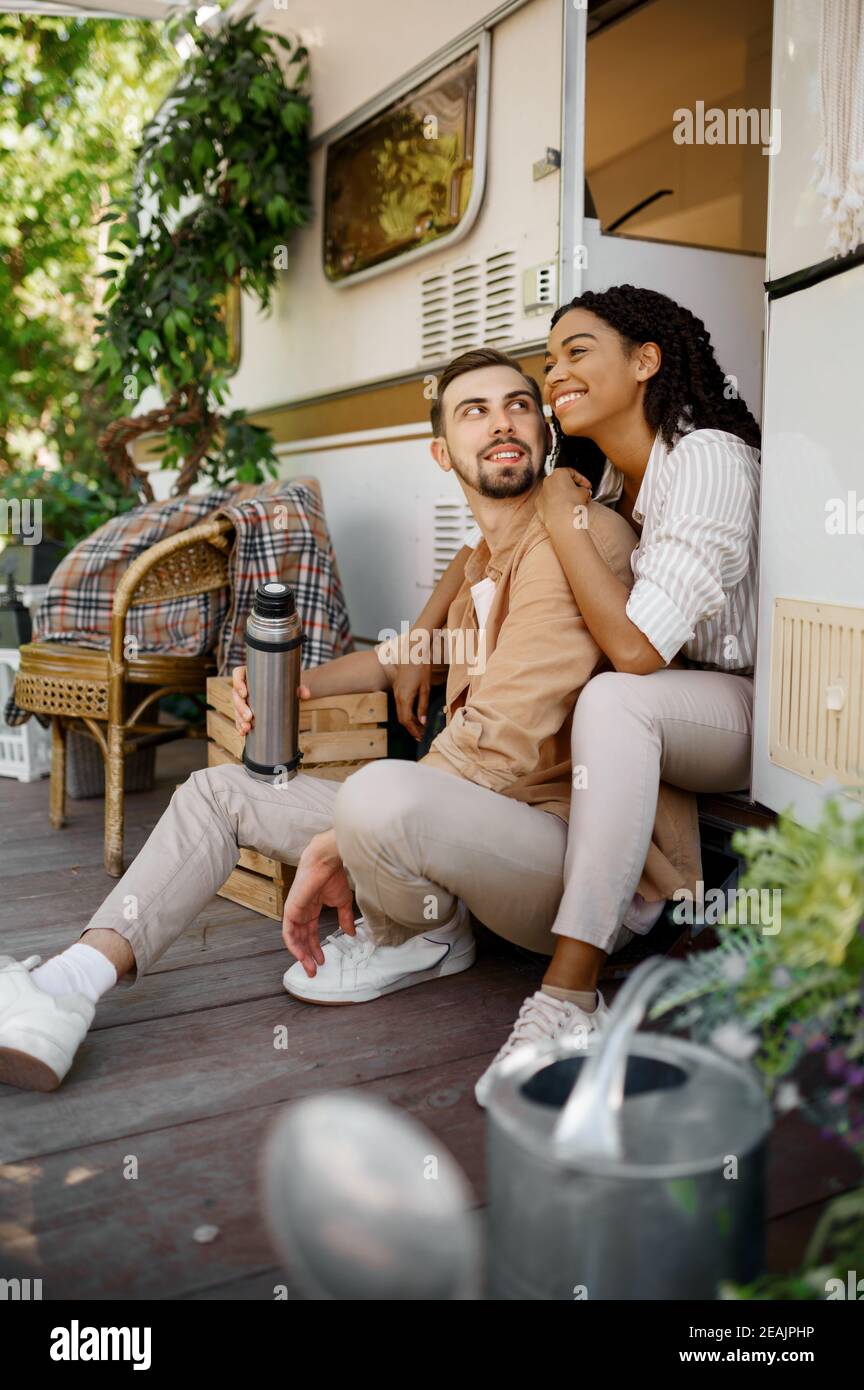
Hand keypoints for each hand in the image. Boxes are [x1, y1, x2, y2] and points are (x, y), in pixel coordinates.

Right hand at [232, 664, 311, 735]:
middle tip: (249, 717)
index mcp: (252, 673)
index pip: (238, 674)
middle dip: (240, 707)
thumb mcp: (293, 683)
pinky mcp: (246, 711)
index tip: (244, 693)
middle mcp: (245, 686)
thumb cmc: (288, 683)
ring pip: (236, 708)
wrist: (290, 691)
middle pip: (236, 695)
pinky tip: (244, 732)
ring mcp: (244, 699)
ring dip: (239, 719)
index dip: (238, 683)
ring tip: (247, 727)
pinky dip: (241, 726)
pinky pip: (239, 718)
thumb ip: (300, 687)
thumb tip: (306, 694)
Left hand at [282, 829, 355, 975]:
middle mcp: (301, 911)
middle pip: (302, 938)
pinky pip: (288, 933)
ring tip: (309, 967)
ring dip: (301, 954)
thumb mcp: (342, 902)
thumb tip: (351, 933)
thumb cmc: (333, 876)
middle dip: (308, 956)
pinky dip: (294, 945)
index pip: (311, 933)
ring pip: (294, 938)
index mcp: (311, 908)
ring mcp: (295, 911)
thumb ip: (344, 918)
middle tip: (313, 970)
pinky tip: (301, 955)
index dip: (316, 948)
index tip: (322, 961)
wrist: (327, 862)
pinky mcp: (290, 910)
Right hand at [392, 658, 431, 740]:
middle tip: (421, 736)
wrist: (412, 651)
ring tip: (420, 728)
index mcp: (404, 698)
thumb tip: (423, 722)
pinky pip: (401, 705)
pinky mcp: (398, 689)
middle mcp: (398, 696)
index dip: (414, 731)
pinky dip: (408, 714)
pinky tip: (416, 715)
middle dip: (411, 729)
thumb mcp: (426, 688)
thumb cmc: (421, 667)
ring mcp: (396, 692)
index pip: (407, 721)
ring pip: (401, 713)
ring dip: (409, 722)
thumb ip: (423, 705)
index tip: (421, 738)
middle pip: (402, 719)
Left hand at [535, 467, 592, 528]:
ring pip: (554, 492)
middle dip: (571, 488)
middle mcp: (548, 481)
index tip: (587, 487)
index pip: (572, 473)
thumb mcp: (585, 492)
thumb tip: (583, 492)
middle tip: (580, 495)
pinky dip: (555, 505)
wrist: (563, 520)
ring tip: (573, 505)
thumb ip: (583, 489)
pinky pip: (549, 502)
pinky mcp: (539, 505)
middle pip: (561, 482)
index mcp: (559, 473)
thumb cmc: (572, 504)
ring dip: (563, 497)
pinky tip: (563, 511)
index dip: (582, 480)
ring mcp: (542, 493)